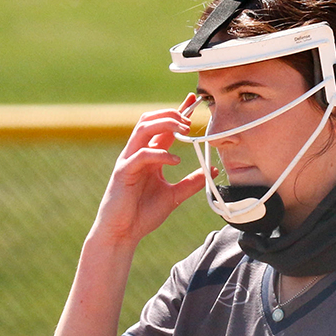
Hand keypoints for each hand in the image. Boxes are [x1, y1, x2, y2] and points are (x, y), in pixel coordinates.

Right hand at [89, 95, 210, 246]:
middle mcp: (138, 154)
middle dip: (171, 114)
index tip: (194, 101)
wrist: (122, 233)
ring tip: (183, 130)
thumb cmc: (142, 215)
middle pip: (150, 120)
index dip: (178, 112)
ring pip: (143, 129)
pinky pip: (141, 155)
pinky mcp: (123, 173)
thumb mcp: (174, 196)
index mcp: (149, 156)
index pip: (164, 128)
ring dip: (164, 125)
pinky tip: (175, 160)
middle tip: (190, 119)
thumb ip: (191, 182)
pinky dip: (159, 154)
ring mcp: (128, 161)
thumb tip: (212, 170)